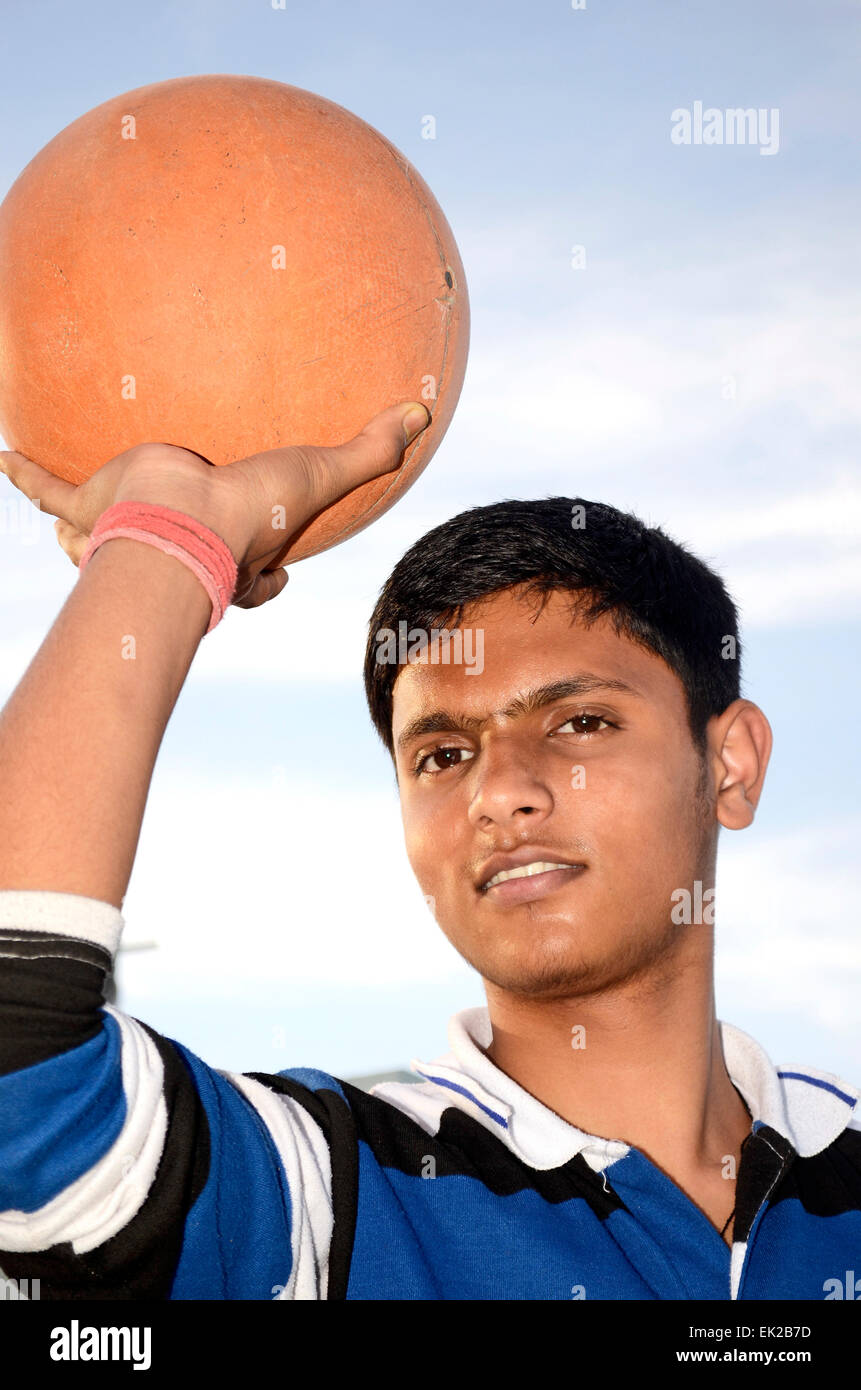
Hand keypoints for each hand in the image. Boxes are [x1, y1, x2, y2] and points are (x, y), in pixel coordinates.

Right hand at [0, 401, 430, 608]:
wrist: (183, 518)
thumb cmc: (251, 510)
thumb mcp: (321, 470)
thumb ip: (372, 448)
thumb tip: (426, 411)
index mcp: (236, 552)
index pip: (259, 578)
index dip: (271, 579)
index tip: (279, 573)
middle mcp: (182, 548)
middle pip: (182, 556)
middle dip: (185, 557)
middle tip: (187, 538)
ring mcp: (132, 531)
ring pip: (110, 536)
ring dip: (98, 530)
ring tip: (84, 513)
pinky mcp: (91, 508)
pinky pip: (51, 493)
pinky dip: (27, 476)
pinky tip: (3, 455)